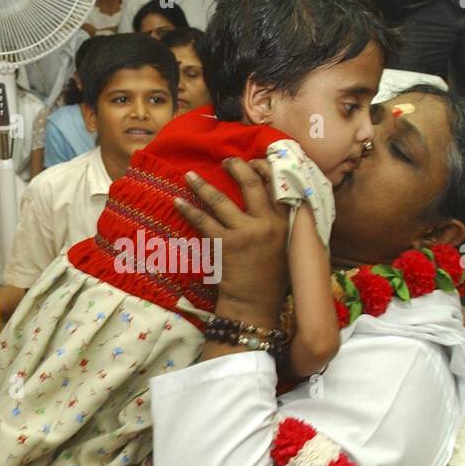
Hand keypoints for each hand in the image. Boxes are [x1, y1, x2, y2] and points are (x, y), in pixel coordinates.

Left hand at [173, 158, 287, 325]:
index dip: (263, 167)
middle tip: (225, 161)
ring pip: (221, 200)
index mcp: (286, 222)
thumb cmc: (271, 277)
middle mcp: (268, 223)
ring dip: (203, 185)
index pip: (277, 184)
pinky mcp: (225, 245)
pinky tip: (178, 201)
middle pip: (251, 184)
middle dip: (236, 167)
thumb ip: (281, 221)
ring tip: (190, 175)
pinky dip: (189, 210)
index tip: (252, 161)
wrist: (255, 304)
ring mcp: (245, 233)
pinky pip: (203, 221)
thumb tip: (270, 194)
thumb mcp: (286, 245)